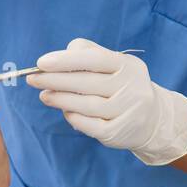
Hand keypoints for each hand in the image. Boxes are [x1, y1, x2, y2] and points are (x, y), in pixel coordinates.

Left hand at [27, 38, 186, 165]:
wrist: (153, 118)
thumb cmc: (123, 85)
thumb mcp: (115, 64)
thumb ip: (87, 53)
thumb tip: (58, 58)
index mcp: (129, 66)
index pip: (95, 59)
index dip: (67, 60)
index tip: (42, 62)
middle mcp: (132, 88)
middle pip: (87, 83)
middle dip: (55, 80)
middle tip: (33, 79)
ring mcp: (127, 112)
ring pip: (86, 105)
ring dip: (60, 99)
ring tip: (44, 95)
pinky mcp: (119, 133)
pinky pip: (89, 125)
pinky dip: (73, 117)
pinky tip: (64, 111)